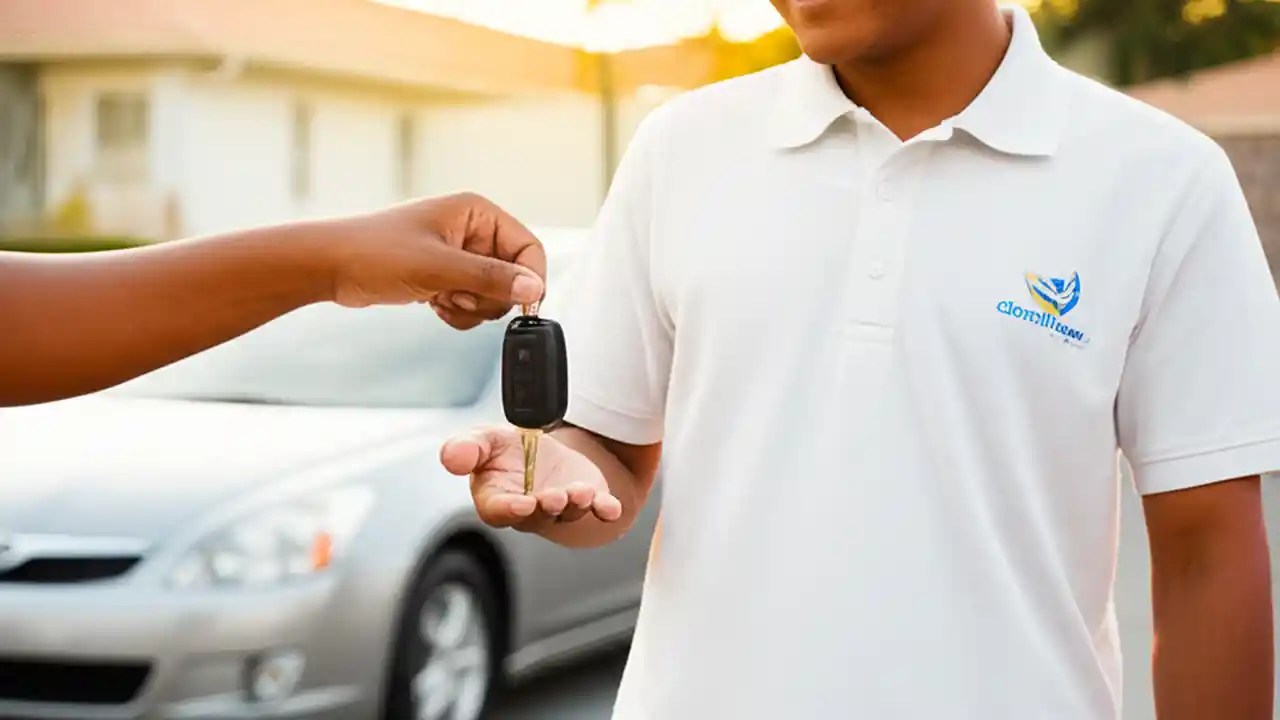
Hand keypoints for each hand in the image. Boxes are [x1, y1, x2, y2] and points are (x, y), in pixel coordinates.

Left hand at [324, 192, 544, 328]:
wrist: (329, 266)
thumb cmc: (374, 253)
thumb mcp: (438, 267)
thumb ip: (490, 278)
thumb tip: (534, 290)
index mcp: (476, 212)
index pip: (528, 247)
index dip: (529, 279)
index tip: (521, 307)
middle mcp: (472, 230)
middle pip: (513, 274)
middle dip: (490, 296)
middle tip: (459, 296)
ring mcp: (458, 254)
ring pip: (493, 293)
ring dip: (472, 306)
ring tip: (441, 298)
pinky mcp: (445, 275)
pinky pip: (471, 301)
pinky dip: (458, 311)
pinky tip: (434, 304)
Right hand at [440, 427, 623, 532]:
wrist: (547, 451)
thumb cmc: (509, 452)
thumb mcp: (486, 440)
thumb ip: (467, 449)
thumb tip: (451, 458)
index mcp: (498, 498)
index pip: (499, 511)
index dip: (509, 510)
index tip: (521, 503)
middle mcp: (530, 509)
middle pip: (536, 517)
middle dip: (546, 509)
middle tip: (554, 498)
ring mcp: (561, 508)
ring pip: (568, 514)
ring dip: (575, 505)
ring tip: (581, 492)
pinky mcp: (589, 501)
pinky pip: (598, 510)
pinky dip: (606, 509)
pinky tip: (610, 507)